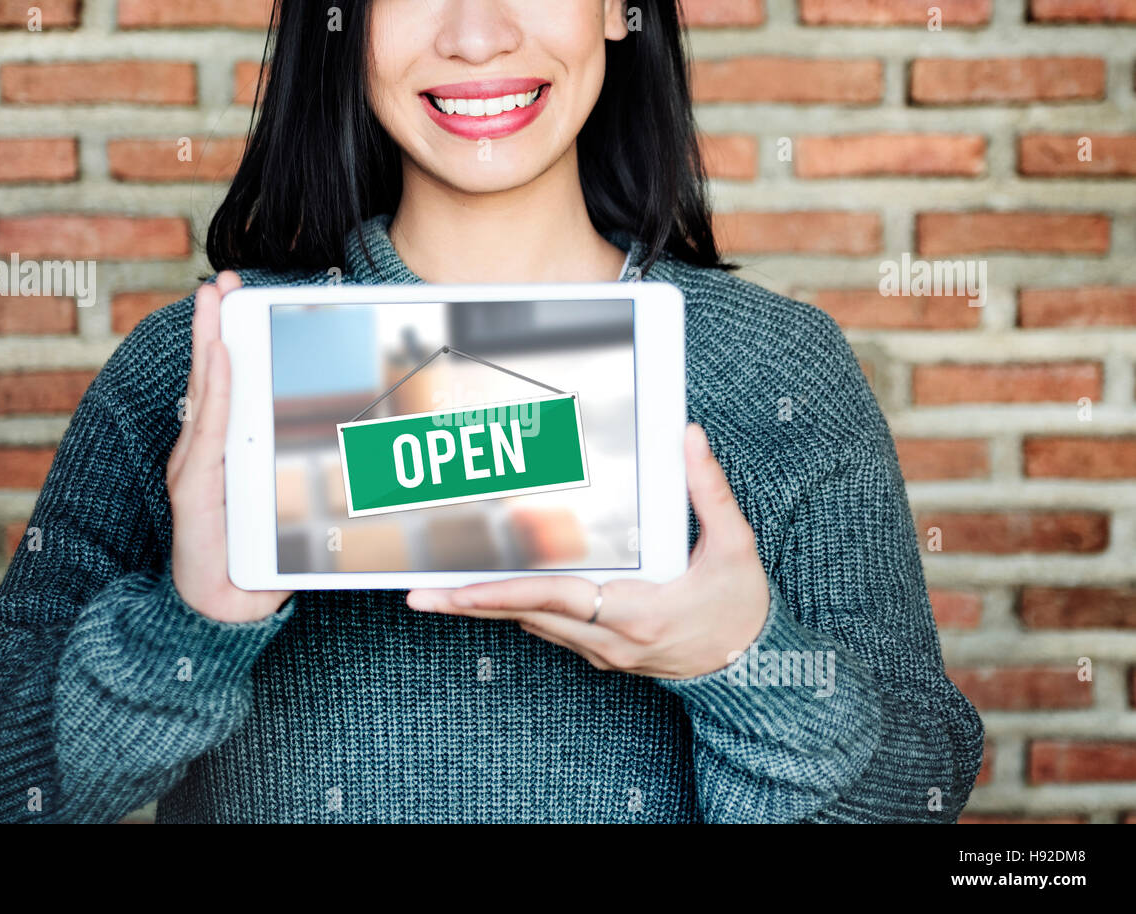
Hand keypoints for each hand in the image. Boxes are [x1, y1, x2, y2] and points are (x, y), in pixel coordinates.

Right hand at [167, 270, 292, 622]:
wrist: (225, 612)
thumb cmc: (259, 562)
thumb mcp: (293, 512)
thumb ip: (311, 484)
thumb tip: (365, 461)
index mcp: (227, 452)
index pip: (229, 387)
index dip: (230, 341)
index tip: (239, 298)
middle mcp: (205, 452)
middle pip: (212, 377)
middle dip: (215, 325)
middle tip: (225, 280)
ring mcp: (195, 466)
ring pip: (207, 393)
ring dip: (212, 342)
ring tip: (215, 298)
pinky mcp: (194, 487)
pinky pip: (209, 431)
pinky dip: (216, 392)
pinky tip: (222, 357)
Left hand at [405, 424, 769, 678]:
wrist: (754, 671)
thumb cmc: (742, 610)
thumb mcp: (735, 549)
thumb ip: (708, 491)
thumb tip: (688, 438)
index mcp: (637, 613)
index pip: (554, 599)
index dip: (500, 592)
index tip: (456, 590)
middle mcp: (610, 639)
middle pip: (526, 616)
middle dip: (470, 604)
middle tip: (419, 594)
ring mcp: (603, 651)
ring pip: (533, 624)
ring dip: (489, 607)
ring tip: (440, 591)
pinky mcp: (603, 653)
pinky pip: (550, 628)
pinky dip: (520, 609)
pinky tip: (494, 593)